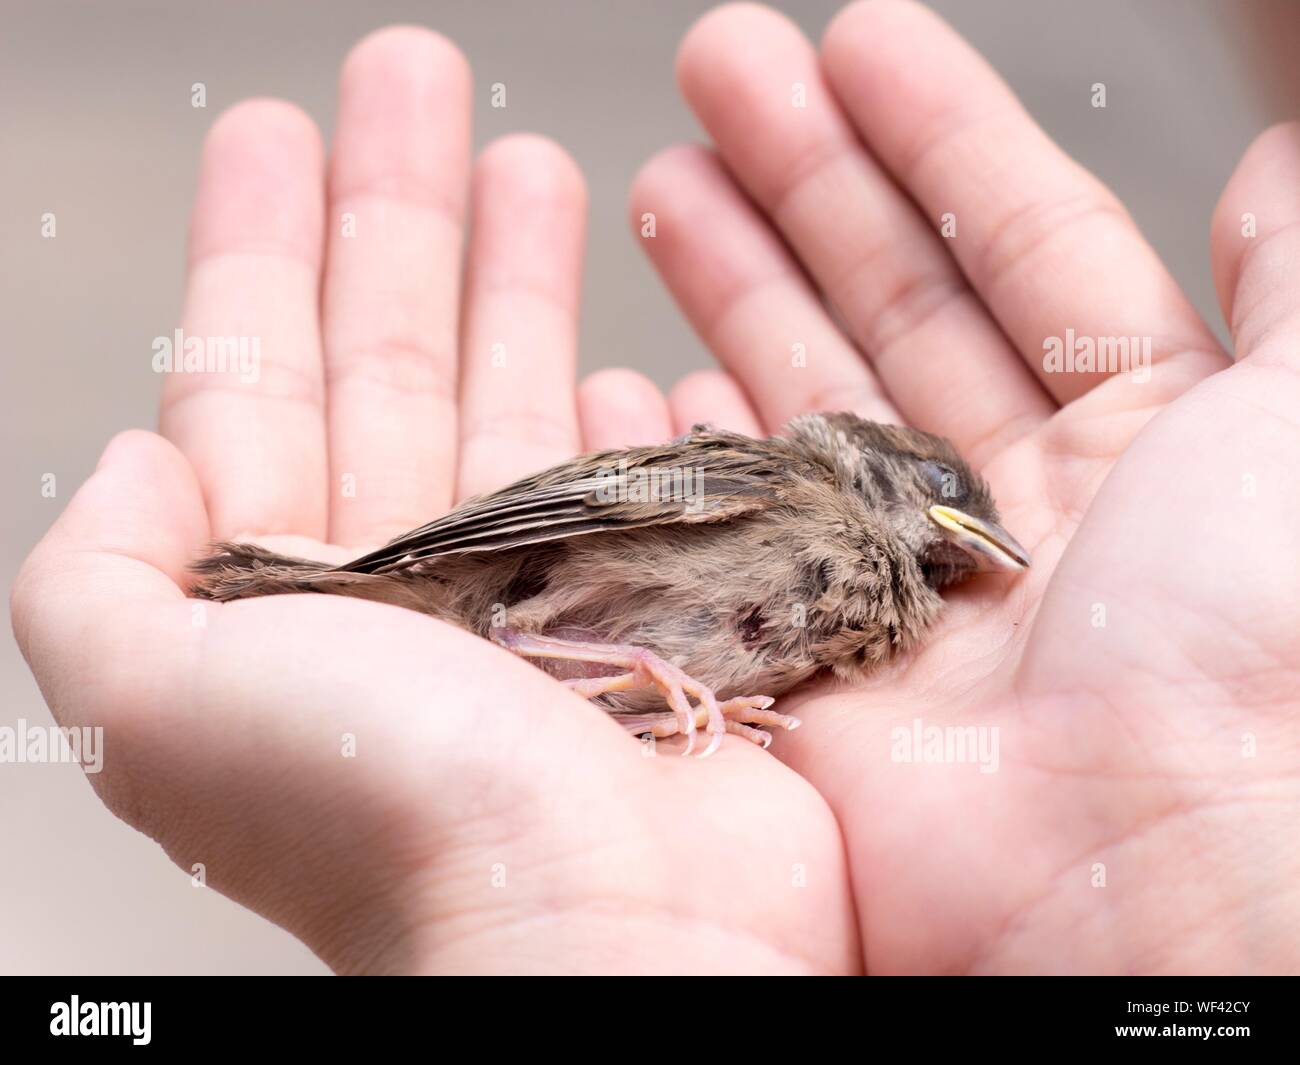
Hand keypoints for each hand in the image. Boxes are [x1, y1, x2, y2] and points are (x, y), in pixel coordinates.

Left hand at [11, 27, 856, 973]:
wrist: (604, 936)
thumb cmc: (396, 828)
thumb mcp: (163, 711)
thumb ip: (96, 585)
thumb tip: (131, 463)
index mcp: (298, 593)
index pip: (264, 374)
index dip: (264, 245)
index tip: (282, 130)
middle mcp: (420, 588)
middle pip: (401, 355)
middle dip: (402, 213)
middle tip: (420, 85)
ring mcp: (548, 594)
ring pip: (525, 398)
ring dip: (527, 280)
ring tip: (544, 167)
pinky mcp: (662, 611)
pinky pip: (643, 482)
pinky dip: (639, 412)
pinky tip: (635, 353)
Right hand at [636, 1, 1299, 971]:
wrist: (1158, 868)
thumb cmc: (1263, 641)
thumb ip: (1295, 280)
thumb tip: (1267, 164)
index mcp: (1145, 439)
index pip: (1025, 249)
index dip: (939, 137)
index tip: (855, 41)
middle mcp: (1018, 507)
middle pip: (893, 304)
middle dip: (807, 178)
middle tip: (720, 68)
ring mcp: (908, 587)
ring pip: (805, 399)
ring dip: (736, 282)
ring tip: (662, 174)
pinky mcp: (820, 661)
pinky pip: (740, 530)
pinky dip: (687, 449)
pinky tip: (638, 368)